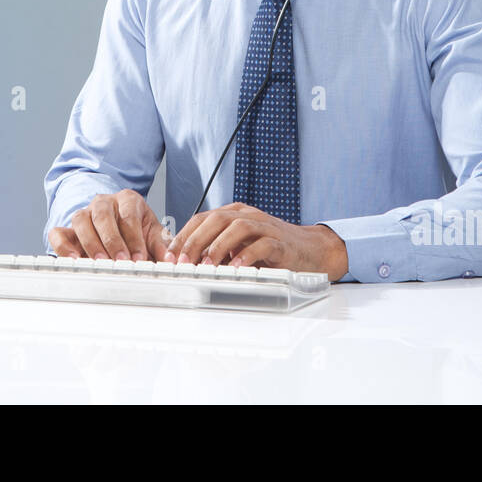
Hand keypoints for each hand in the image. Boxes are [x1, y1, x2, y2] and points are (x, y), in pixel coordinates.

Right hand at [48, 189, 172, 261]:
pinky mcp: (68, 229)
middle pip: (103, 216)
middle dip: (112, 241)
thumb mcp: (153, 234)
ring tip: (100, 263)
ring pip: (80, 220)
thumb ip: (162, 247)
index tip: (139, 259)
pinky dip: (63, 246)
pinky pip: (59, 232)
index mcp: (127, 199)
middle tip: (120, 262)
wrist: (120, 227)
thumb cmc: (137, 230)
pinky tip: (74, 260)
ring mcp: (84, 213)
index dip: (134, 238)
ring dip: (90, 243)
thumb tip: (170, 260)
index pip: (128, 215)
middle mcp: (103, 202)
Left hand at [166, 202, 348, 277]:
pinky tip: (236, 267)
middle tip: (183, 262)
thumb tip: (186, 262)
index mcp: (234, 214)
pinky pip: (262, 244)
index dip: (183, 236)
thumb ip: (216, 249)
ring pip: (237, 227)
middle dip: (195, 241)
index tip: (170, 256)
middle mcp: (248, 216)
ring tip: (206, 266)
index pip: (202, 219)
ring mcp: (265, 227)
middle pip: (216, 220)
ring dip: (218, 247)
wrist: (311, 250)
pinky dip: (246, 255)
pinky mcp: (281, 242)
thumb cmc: (272, 249)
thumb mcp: (239, 246)